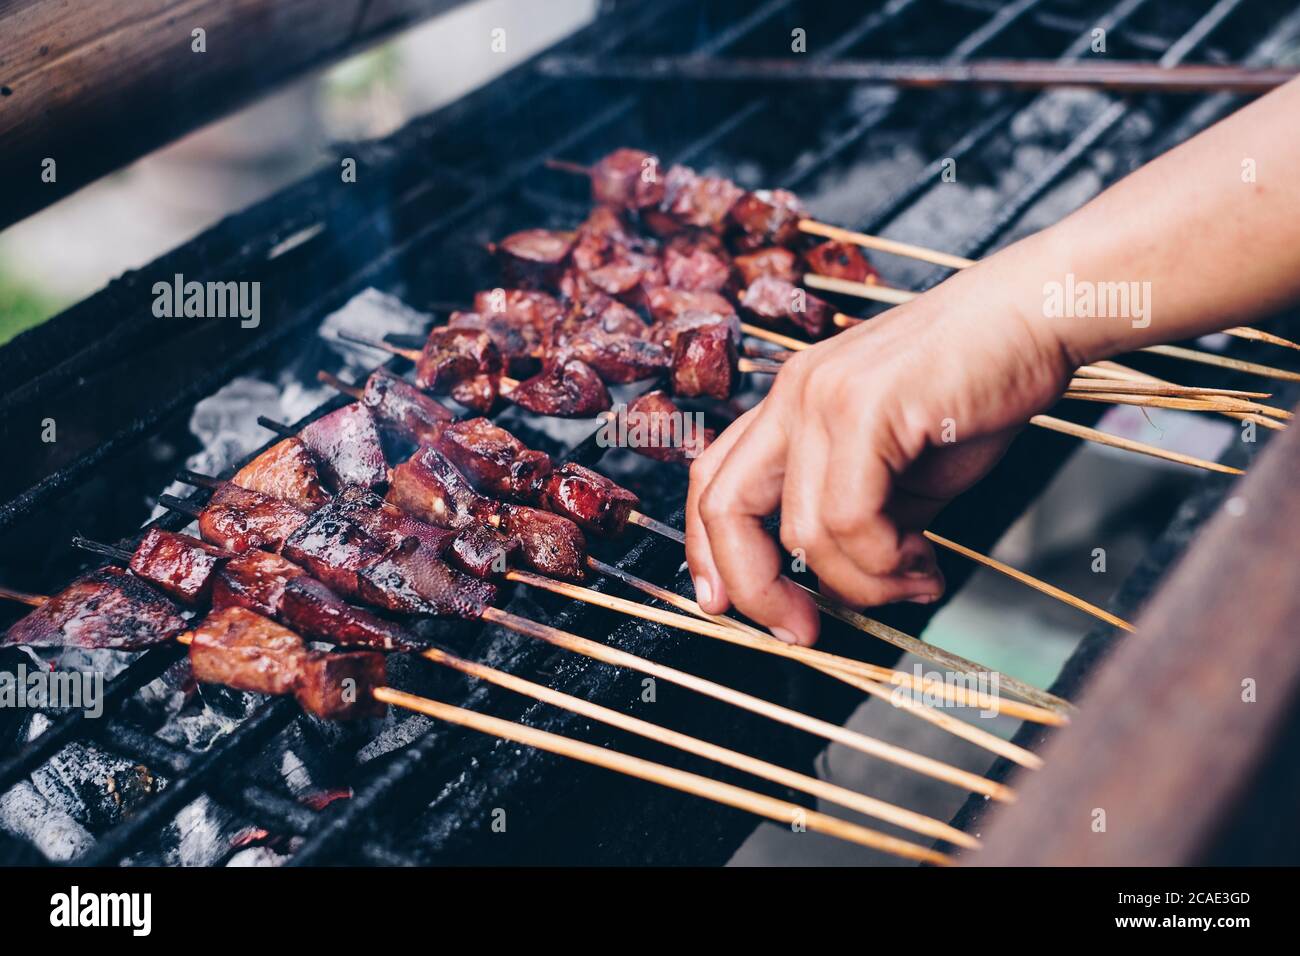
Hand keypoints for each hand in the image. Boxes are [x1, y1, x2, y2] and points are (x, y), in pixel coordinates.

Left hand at [686, 268, 1074, 644]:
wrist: (1036, 316)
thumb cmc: (976, 388)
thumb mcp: (903, 471)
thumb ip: (862, 519)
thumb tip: (847, 585)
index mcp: (789, 405)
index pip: (713, 482)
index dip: (708, 553)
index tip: (723, 607)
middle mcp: (791, 395)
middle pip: (724, 507)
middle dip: (755, 590)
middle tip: (804, 633)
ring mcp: (822, 396)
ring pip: (804, 532)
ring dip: (863, 583)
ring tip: (916, 582)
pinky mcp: (865, 406)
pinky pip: (852, 518)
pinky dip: (887, 560)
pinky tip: (925, 561)